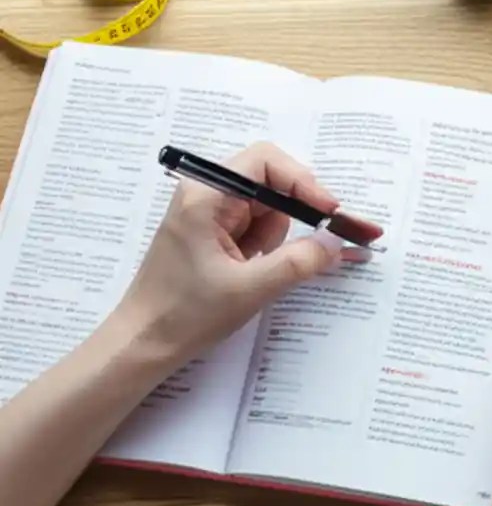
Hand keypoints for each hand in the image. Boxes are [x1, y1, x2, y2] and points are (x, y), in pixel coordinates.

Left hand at [108, 142, 382, 364]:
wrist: (143, 343)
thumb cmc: (186, 314)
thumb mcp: (251, 289)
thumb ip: (299, 262)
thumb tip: (336, 242)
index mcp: (206, 195)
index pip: (265, 162)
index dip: (303, 181)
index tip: (329, 212)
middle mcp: (205, 194)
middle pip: (269, 184)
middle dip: (292, 216)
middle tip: (311, 246)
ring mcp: (208, 214)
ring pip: (266, 210)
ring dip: (275, 239)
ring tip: (256, 273)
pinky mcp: (212, 234)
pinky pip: (255, 229)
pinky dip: (267, 248)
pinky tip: (251, 274)